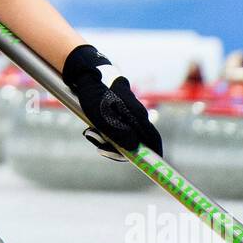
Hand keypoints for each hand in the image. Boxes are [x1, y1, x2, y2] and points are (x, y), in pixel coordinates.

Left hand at [61, 44, 162, 160]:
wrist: (88, 74)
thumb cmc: (96, 95)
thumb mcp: (102, 116)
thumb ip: (119, 133)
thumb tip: (135, 148)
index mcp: (138, 116)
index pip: (153, 140)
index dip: (154, 155)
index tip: (149, 167)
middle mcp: (137, 115)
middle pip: (136, 142)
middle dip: (117, 149)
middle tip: (99, 147)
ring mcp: (130, 114)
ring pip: (124, 136)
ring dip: (107, 140)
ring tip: (90, 132)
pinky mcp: (121, 113)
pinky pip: (116, 130)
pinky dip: (105, 132)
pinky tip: (93, 127)